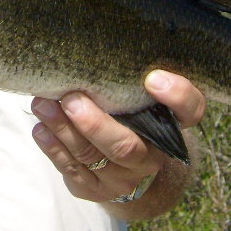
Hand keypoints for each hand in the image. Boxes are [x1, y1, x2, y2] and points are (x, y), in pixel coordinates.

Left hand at [31, 70, 204, 215]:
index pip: (190, 109)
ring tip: (42, 104)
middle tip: (71, 98)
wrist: (127, 166)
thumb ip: (131, 75)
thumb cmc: (132, 113)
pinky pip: (73, 171)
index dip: (176, 95)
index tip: (153, 78)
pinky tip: (40, 129)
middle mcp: (153, 156)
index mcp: (172, 124)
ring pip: (91, 157)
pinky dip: (53, 148)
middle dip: (95, 124)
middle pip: (126, 146)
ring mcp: (123, 178)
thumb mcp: (141, 95)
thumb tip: (91, 42)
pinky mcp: (96, 189)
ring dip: (62, 129)